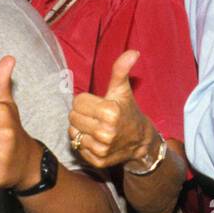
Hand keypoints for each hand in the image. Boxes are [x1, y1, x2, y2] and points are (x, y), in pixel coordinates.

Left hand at [68, 50, 154, 169]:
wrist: (141, 141)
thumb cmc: (128, 111)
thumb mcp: (123, 90)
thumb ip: (121, 70)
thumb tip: (133, 52)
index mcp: (110, 112)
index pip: (77, 102)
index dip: (86, 101)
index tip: (97, 104)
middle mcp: (105, 132)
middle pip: (73, 117)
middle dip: (82, 114)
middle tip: (96, 116)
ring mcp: (101, 148)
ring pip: (72, 132)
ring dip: (81, 129)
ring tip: (95, 127)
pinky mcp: (97, 160)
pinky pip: (77, 147)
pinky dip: (84, 143)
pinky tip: (96, 139)